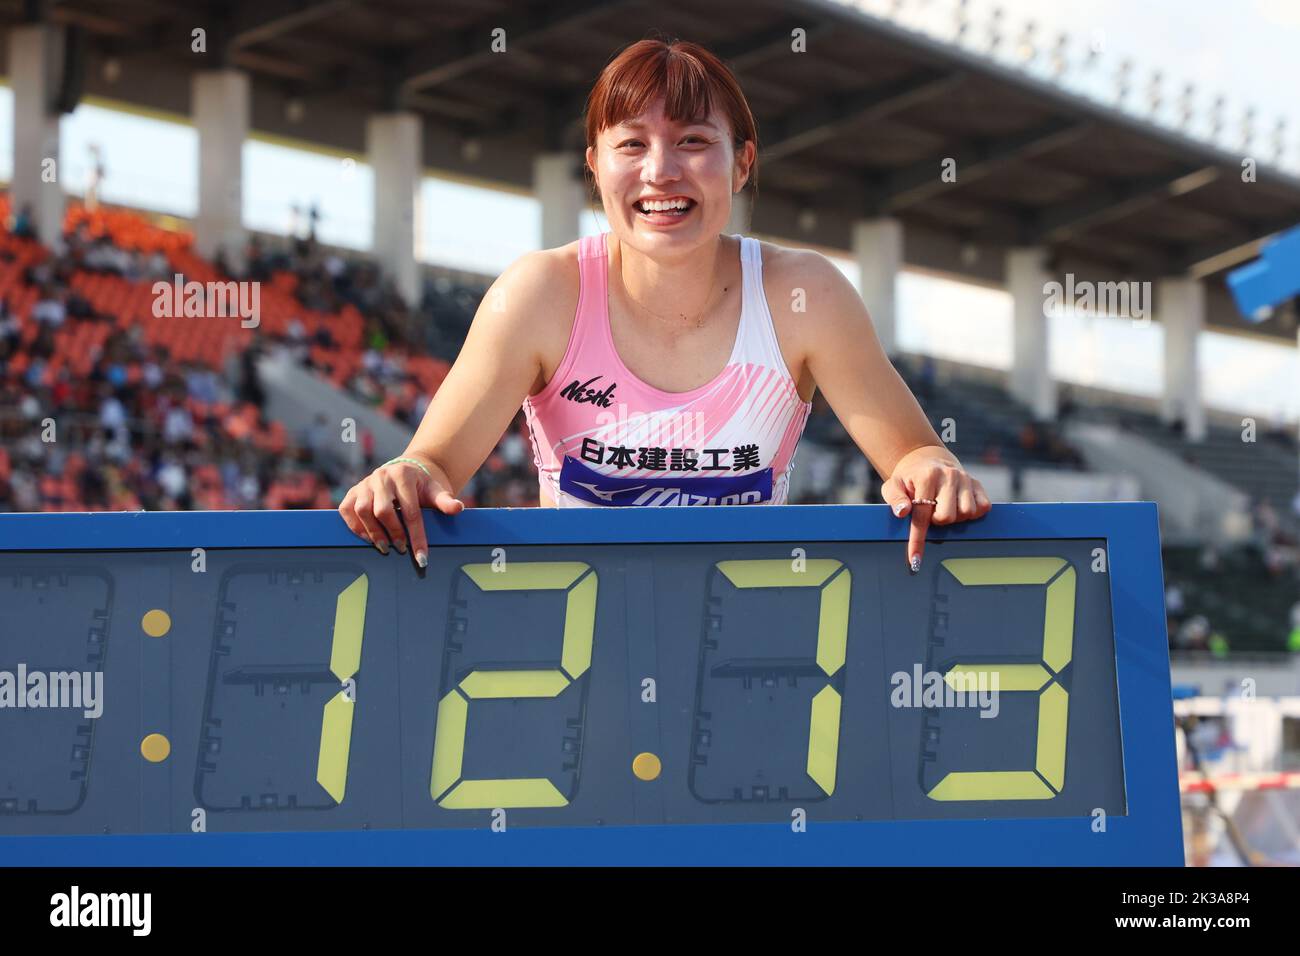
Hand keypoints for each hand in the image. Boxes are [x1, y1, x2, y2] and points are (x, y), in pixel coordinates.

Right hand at [337, 454, 464, 566]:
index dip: (416, 536)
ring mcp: (365, 483)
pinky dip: (354, 526)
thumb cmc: (423, 486)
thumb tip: (457, 508)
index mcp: (404, 475)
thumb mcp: (437, 490)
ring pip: (362, 510)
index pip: (410, 511)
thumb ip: (445, 501)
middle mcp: (382, 476)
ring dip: (372, 532)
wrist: (409, 471)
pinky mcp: (353, 491)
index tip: (421, 557)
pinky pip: (347, 509)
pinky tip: (367, 537)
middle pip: (382, 511)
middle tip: (401, 549)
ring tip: (384, 546)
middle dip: (393, 534)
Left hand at [880, 451, 990, 571]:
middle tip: (931, 513)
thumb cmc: (909, 479)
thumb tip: (902, 512)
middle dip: (937, 521)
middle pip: (948, 517)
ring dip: (955, 518)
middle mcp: (949, 475)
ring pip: (967, 514)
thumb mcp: (893, 486)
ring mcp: (966, 479)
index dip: (918, 540)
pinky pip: (983, 508)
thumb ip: (895, 499)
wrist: (927, 461)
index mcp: (927, 476)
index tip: (915, 560)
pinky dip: (971, 513)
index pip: (922, 514)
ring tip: (944, 508)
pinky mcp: (978, 484)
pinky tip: (958, 506)